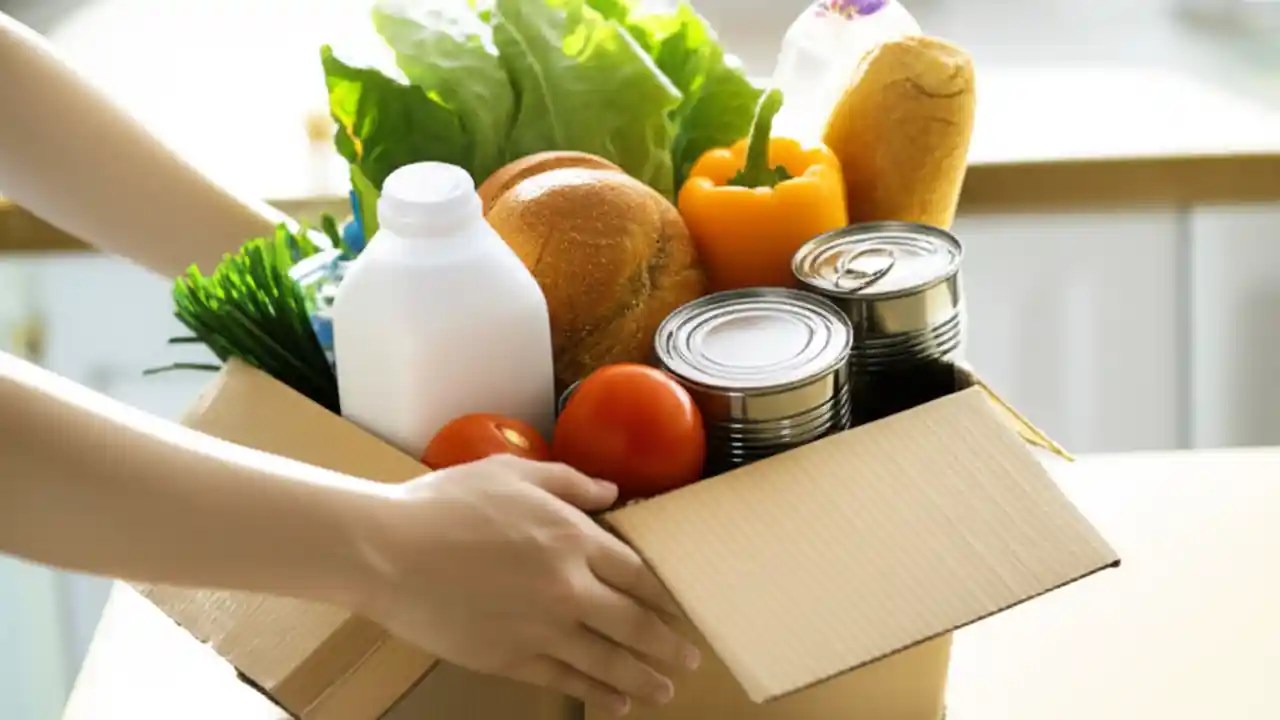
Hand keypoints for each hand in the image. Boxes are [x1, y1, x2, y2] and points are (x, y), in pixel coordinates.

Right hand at [356, 455, 699, 715]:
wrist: (388, 551)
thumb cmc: (446, 503)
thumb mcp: (513, 473)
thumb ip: (569, 482)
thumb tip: (611, 492)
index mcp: (572, 538)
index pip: (639, 574)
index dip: (665, 597)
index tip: (682, 611)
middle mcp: (568, 588)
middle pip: (635, 624)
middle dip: (667, 646)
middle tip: (688, 661)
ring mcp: (541, 629)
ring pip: (608, 661)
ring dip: (642, 680)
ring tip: (663, 693)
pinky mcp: (511, 659)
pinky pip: (566, 681)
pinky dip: (597, 695)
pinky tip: (614, 704)